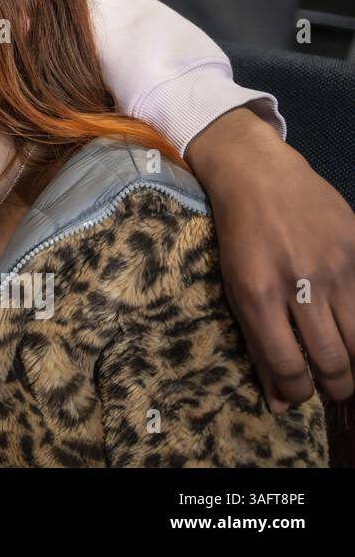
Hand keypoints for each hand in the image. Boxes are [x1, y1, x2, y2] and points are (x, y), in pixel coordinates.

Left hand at [187, 107, 354, 410]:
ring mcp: (333, 266)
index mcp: (257, 294)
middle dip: (336, 386)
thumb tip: (279, 402)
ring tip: (348, 369)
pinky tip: (350, 327)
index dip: (299, 392)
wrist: (256, 174)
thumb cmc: (238, 236)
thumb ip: (257, 344)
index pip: (288, 364)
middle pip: (332, 358)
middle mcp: (298, 282)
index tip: (301, 397)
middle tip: (334, 389)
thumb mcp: (234, 287)